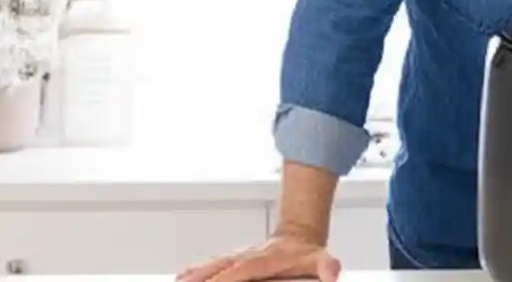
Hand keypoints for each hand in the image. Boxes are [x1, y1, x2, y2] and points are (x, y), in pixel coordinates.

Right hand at [175, 234, 341, 281]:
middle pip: (221, 265)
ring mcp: (239, 255)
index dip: (230, 276)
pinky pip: (210, 264)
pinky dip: (195, 270)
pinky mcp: (233, 258)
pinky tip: (181, 278)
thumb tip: (333, 275)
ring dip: (194, 273)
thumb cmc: (307, 254)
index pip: (244, 269)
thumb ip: (328, 267)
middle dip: (203, 276)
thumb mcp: (324, 260)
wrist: (300, 235)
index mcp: (266, 258)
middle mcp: (248, 255)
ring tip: (178, 281)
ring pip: (212, 263)